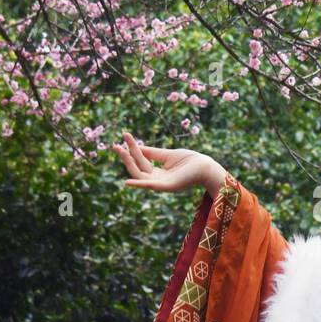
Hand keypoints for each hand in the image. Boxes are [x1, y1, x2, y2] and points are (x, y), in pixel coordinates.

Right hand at [112, 131, 226, 195]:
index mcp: (157, 171)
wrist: (205, 166)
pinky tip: (127, 181)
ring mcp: (161, 183)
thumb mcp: (166, 154)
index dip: (132, 148)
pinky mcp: (167, 186)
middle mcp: (157, 178)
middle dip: (126, 156)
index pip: (141, 159)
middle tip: (115, 145)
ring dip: (129, 164)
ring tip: (120, 150)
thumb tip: (136, 147)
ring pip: (140, 175)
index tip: (124, 135)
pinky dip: (138, 184)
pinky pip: (150, 185)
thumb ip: (152, 152)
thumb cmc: (189, 160)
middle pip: (137, 167)